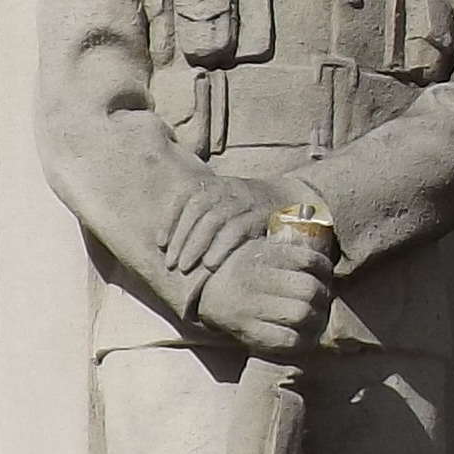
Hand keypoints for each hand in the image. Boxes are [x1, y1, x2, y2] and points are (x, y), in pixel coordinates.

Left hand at [158, 180, 281, 289]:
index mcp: (216, 185)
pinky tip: (210, 264)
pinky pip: (237, 229)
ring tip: (185, 267)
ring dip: (196, 244)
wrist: (294, 201)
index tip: (159, 242)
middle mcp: (229, 189)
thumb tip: (171, 241)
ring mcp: (246, 200)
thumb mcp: (227, 206)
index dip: (169, 218)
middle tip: (170, 263)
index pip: (185, 196)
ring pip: (214, 219)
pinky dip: (221, 247)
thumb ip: (203, 217)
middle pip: (196, 209)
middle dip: (180, 238)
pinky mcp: (262, 215)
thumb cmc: (252, 210)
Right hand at [191, 236, 331, 354]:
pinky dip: (301, 338)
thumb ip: (289, 244)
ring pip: (302, 314)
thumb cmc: (246, 268)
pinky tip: (300, 332)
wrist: (208, 294)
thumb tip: (324, 234)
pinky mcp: (249, 332)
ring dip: (316, 318)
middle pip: (310, 289)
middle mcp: (256, 280)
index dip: (324, 267)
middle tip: (322, 297)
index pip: (309, 259)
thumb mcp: (262, 247)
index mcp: (263, 255)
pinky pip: (288, 340)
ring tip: (314, 315)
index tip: (324, 273)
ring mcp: (251, 308)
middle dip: (323, 295)